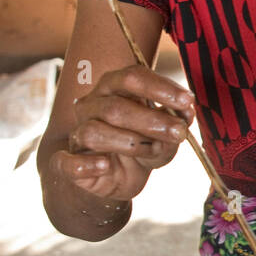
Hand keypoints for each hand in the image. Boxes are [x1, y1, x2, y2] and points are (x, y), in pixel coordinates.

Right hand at [49, 64, 196, 202]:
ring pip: (94, 131)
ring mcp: (77, 133)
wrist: (120, 178)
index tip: (187, 101)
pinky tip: (105, 166)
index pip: (131, 77)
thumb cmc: (143, 147)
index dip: (160, 88)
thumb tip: (186, 112)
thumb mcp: (165, 135)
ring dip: (131, 143)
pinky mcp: (68, 163)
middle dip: (152, 120)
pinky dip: (86, 165)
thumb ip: (175, 123)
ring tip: (152, 151)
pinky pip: (68, 162)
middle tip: (179, 133)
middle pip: (115, 106)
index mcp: (114, 88)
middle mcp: (91, 106)